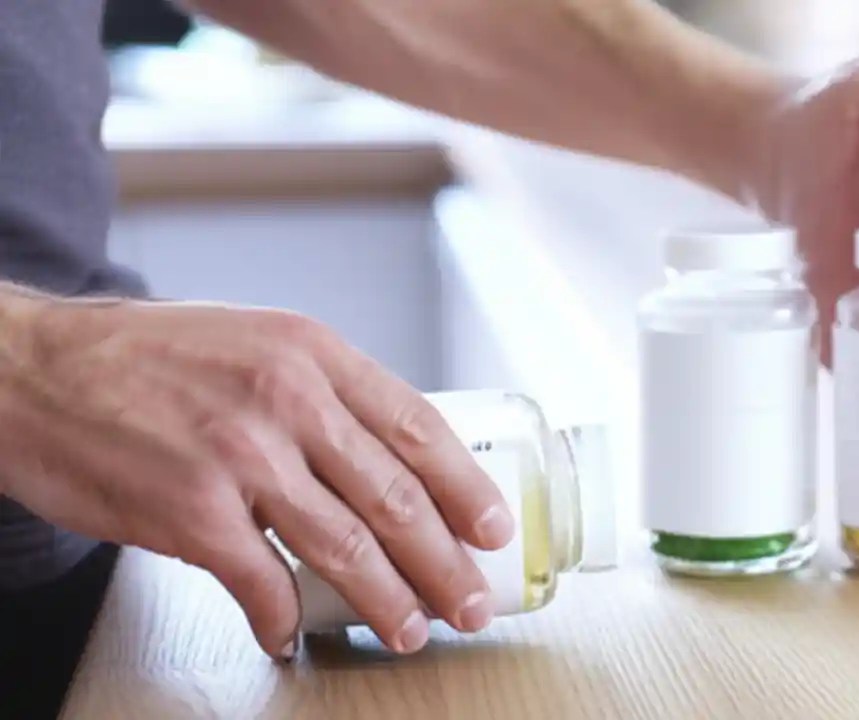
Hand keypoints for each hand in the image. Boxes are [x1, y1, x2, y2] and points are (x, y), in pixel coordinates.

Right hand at [0, 295, 514, 658]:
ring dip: (388, 601)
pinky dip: (283, 619)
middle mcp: (288, 400)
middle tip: (469, 602)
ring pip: (346, 548)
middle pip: (396, 498)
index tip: (493, 528)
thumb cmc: (147, 358)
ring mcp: (241, 457)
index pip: (419, 426)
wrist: (32, 370)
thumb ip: (322, 393)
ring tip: (410, 630)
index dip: (466, 487)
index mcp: (313, 352)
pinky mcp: (193, 513)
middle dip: (444, 561)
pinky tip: (292, 635)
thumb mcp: (255, 343)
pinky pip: (263, 584)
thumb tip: (386, 458)